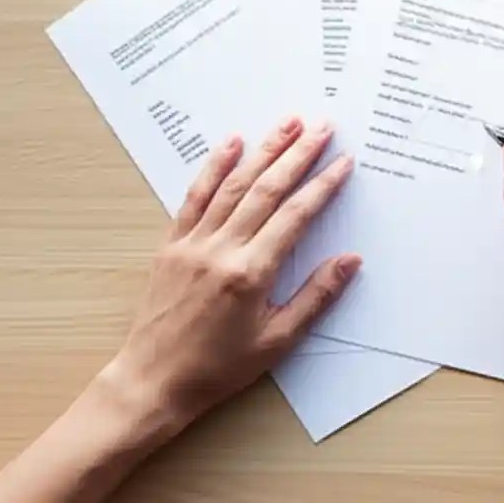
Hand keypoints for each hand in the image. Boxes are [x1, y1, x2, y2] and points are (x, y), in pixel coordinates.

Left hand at [104, 116, 358, 429]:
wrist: (154, 381)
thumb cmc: (218, 368)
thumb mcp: (278, 340)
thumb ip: (316, 296)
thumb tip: (350, 260)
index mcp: (251, 273)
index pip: (295, 216)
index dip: (322, 185)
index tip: (343, 162)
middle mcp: (221, 249)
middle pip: (266, 189)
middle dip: (297, 154)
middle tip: (321, 126)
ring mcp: (193, 243)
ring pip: (233, 185)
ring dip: (262, 150)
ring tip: (286, 123)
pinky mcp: (172, 245)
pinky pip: (195, 197)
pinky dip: (214, 167)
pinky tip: (230, 143)